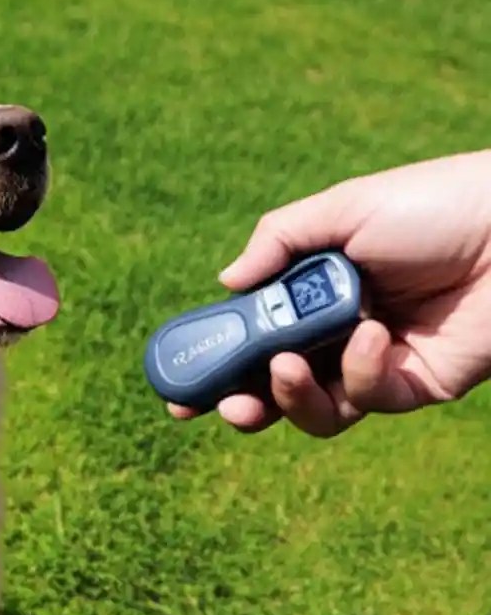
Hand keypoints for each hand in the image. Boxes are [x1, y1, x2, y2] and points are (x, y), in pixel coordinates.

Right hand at [170, 149, 490, 436]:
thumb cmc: (436, 205)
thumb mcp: (344, 209)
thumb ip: (279, 241)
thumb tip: (225, 281)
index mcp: (317, 291)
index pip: (255, 336)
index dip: (216, 363)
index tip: (178, 386)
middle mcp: (340, 332)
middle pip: (277, 386)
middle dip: (244, 404)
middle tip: (224, 407)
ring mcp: (377, 363)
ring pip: (318, 409)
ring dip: (291, 397)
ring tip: (286, 368)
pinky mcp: (418, 384)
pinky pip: (370, 399)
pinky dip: (361, 372)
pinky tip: (372, 334)